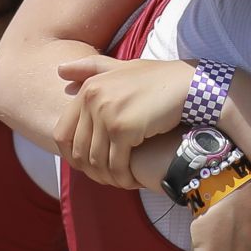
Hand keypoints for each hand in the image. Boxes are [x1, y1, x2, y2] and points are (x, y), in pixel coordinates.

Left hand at [54, 56, 196, 188]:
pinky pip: (115, 165)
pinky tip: (134, 182)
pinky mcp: (123, 129)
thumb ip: (92, 68)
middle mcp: (92, 99)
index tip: (90, 167)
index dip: (73, 157)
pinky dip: (123, 178)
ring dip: (109, 178)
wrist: (191, 86)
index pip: (63, 134)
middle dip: (92, 171)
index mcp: (89, 88)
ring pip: (96, 161)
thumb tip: (59, 70)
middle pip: (79, 151)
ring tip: (122, 182)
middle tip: (109, 179)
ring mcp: (107, 114)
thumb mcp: (124, 67)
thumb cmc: (160, 79)